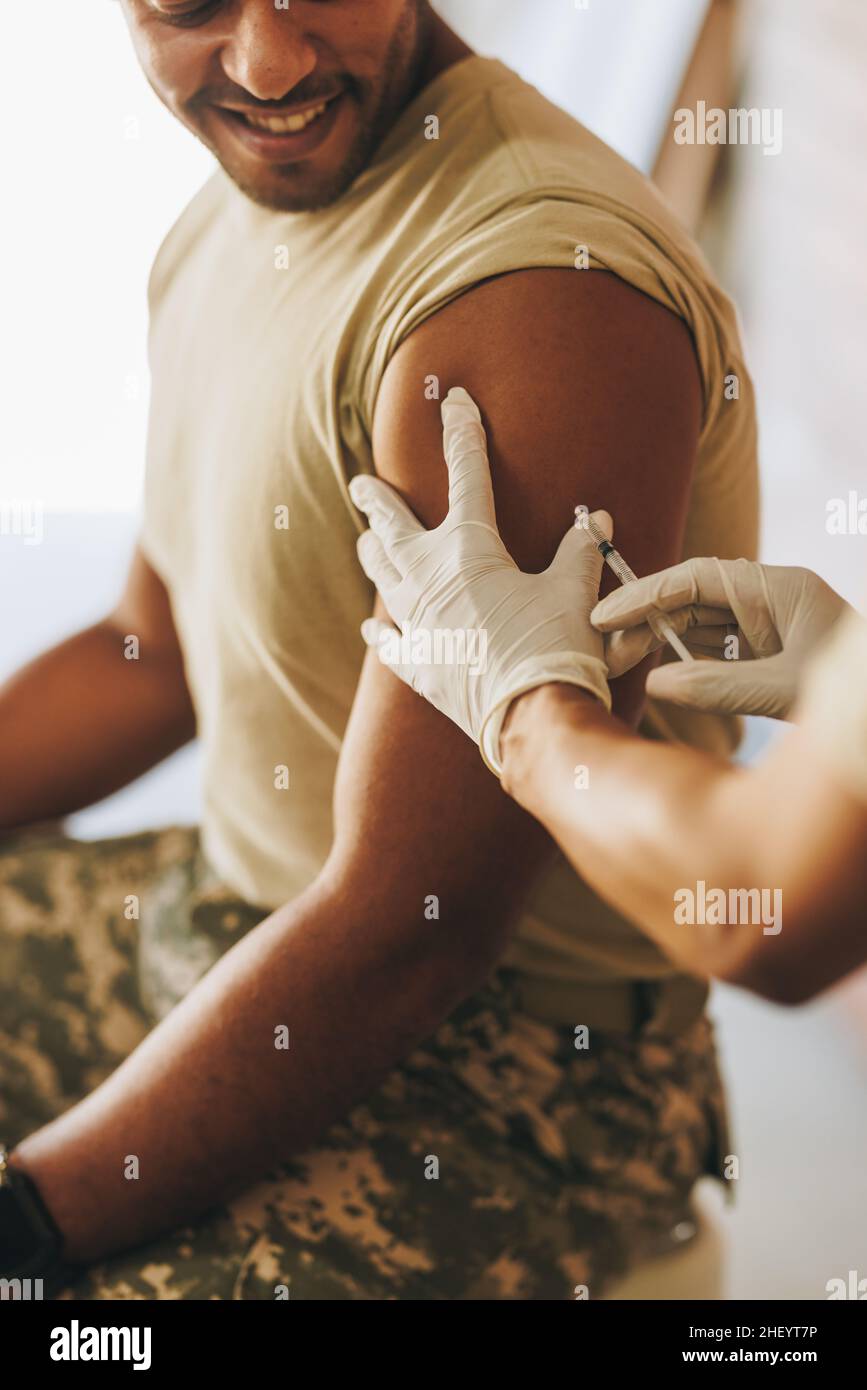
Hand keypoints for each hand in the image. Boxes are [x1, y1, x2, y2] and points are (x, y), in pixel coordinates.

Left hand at [349, 387, 611, 773]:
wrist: (533, 719)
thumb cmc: (556, 648)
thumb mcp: (576, 591)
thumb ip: (580, 551)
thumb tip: (594, 521)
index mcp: (471, 550)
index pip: (467, 475)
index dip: (462, 433)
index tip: (453, 401)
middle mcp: (432, 581)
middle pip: (393, 526)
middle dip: (377, 498)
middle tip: (362, 481)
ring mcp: (420, 625)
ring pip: (383, 578)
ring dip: (374, 554)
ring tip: (365, 540)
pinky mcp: (420, 667)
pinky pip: (390, 645)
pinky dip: (382, 636)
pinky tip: (372, 631)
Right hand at [591, 556, 852, 718]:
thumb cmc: (853, 699)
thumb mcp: (784, 691)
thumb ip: (718, 686)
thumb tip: (655, 683)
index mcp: (779, 588)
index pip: (697, 578)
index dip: (646, 594)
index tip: (605, 615)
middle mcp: (770, 599)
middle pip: (692, 599)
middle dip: (646, 621)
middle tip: (606, 651)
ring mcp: (768, 626)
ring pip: (699, 625)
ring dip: (659, 642)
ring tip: (619, 662)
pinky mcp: (767, 653)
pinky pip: (715, 649)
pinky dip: (683, 661)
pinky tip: (656, 674)